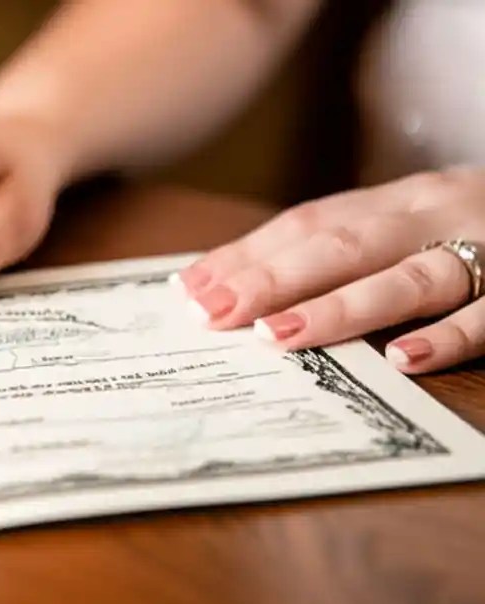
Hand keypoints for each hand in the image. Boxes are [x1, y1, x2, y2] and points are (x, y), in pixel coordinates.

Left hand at [174, 167, 484, 372]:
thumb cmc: (460, 231)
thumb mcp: (394, 228)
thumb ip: (321, 251)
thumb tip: (213, 284)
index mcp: (392, 203)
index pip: (306, 226)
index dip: (248, 257)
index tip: (190, 292)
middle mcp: (432, 216)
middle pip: (343, 246)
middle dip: (274, 281)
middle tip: (216, 314)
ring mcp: (483, 249)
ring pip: (409, 277)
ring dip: (343, 308)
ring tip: (281, 335)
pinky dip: (451, 335)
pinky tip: (403, 358)